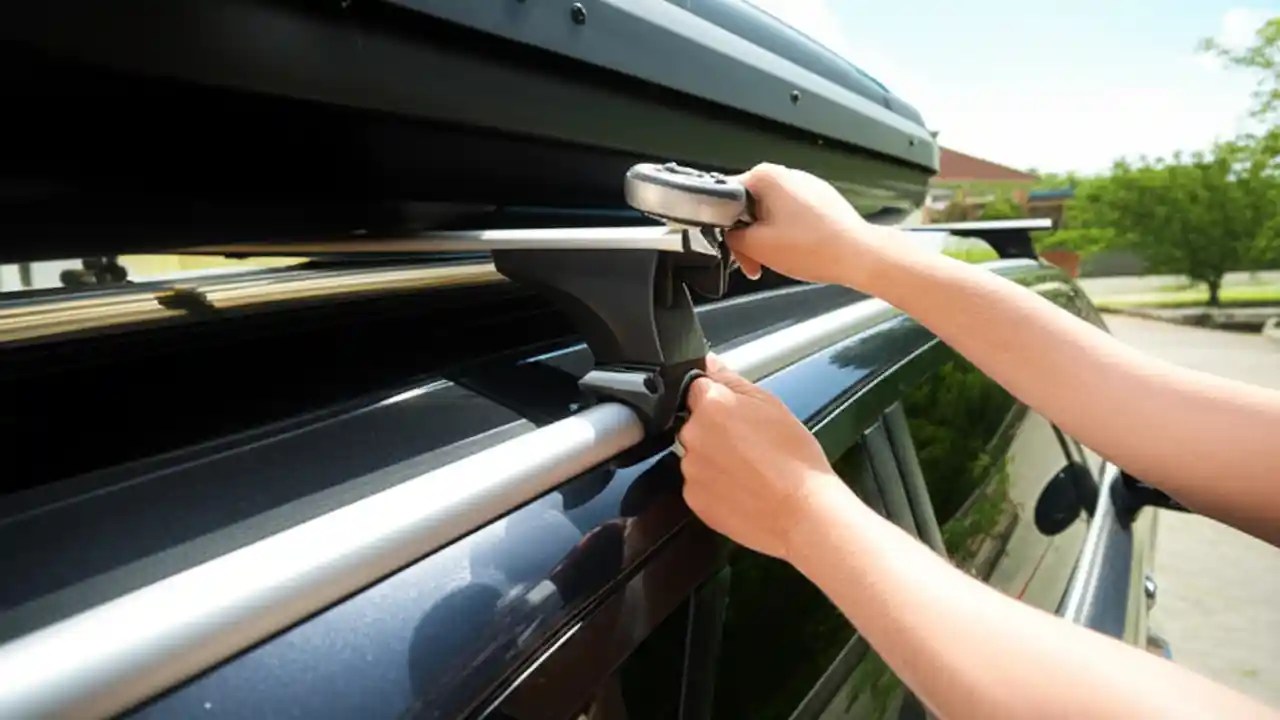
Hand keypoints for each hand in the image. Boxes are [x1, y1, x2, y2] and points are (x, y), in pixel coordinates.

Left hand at [677, 354, 849, 560]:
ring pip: (698, 455)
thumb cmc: (795, 460)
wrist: (802, 513)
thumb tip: (710, 362)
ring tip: (751, 470)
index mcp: (711, 405)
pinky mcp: (694, 499)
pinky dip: (716, 485)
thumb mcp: (771, 405)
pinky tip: (744, 488)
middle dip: (716, 430)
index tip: (737, 415)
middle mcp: (693, 435)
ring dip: (716, 459)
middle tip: (751, 445)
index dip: (719, 400)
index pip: (696, 389)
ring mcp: (690, 469)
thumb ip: (732, 380)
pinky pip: (699, 484)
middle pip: (695, 423)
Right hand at [728, 163, 881, 285]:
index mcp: (768, 176)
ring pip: (773, 213)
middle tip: (755, 262)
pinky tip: (797, 252)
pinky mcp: (823, 200)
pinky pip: (794, 216)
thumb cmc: (812, 248)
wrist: (858, 256)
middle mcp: (789, 174)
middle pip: (752, 206)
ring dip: (768, 238)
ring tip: (778, 259)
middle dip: (750, 236)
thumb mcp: (757, 246)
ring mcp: (809, 186)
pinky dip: (789, 234)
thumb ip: (733, 237)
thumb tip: (732, 234)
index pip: (729, 196)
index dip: (728, 227)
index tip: (736, 250)